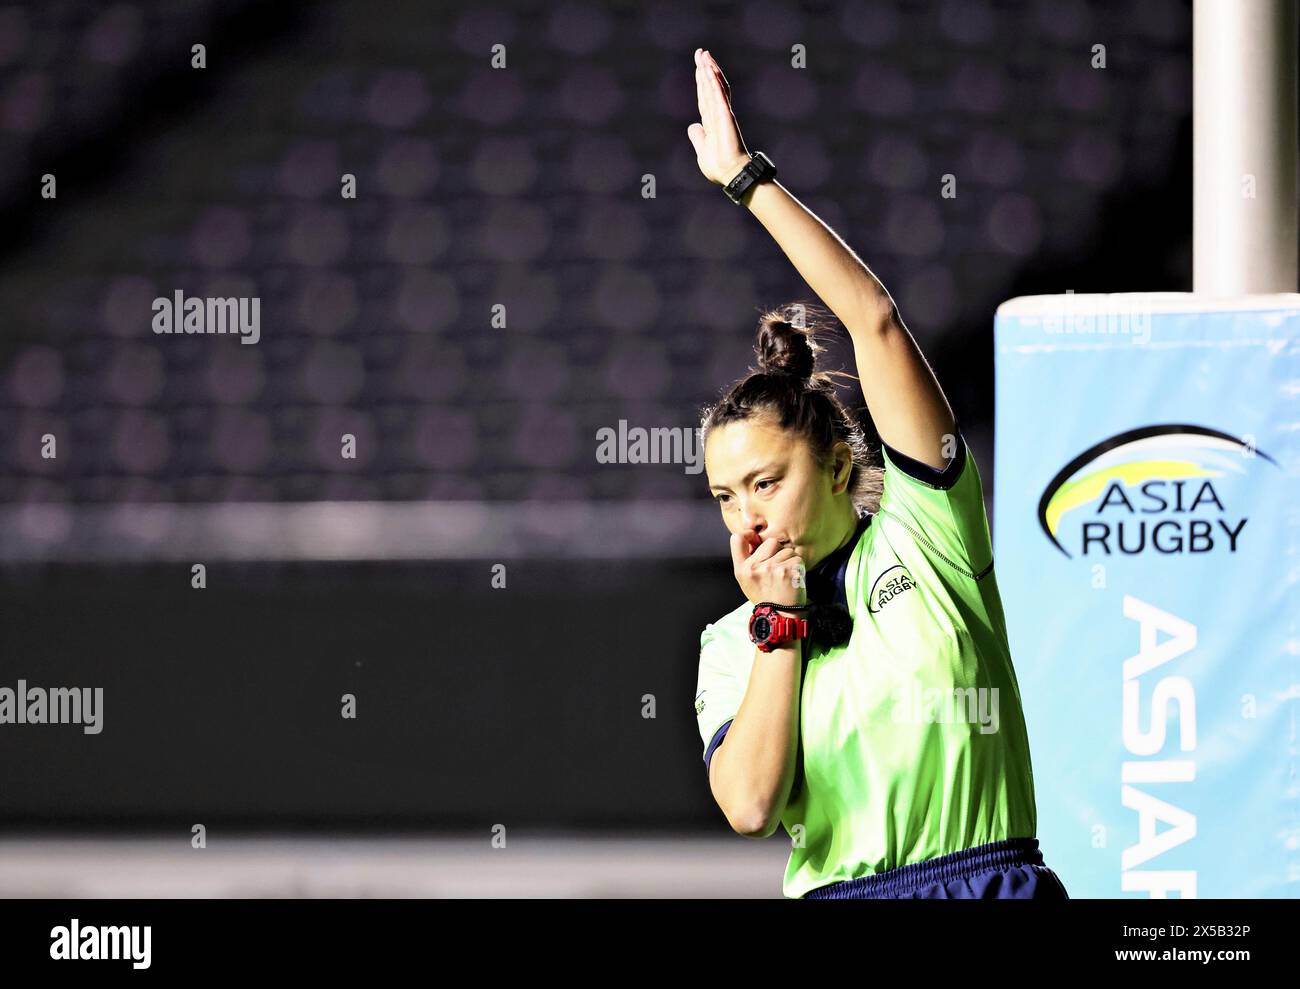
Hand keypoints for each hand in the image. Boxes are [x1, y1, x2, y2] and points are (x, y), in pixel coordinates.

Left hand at [687, 48, 751, 186]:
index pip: (705, 96)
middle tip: (701, 52)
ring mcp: (722, 113)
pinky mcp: (725, 116)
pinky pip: (718, 95)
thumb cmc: (718, 165)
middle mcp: (717, 114)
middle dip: (705, 69)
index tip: (699, 66)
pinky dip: (714, 81)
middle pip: (710, 86)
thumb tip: (693, 127)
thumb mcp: (702, 150)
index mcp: (711, 121)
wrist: (729, 173)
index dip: (702, 81)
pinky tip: (709, 69)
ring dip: (709, 69)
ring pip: (715, 86)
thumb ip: (698, 137)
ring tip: (704, 55)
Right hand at [731, 528, 806, 608]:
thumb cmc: (764, 596)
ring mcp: (772, 568)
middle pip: (771, 541)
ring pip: (787, 550)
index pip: (737, 538)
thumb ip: (747, 559)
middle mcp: (755, 567)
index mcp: (742, 569)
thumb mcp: (746, 580)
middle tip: (777, 568)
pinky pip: (797, 559)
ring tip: (785, 577)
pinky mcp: (788, 571)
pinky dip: (798, 568)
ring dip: (789, 561)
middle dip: (777, 551)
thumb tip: (753, 535)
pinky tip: (793, 579)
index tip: (754, 538)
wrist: (779, 616)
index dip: (747, 534)